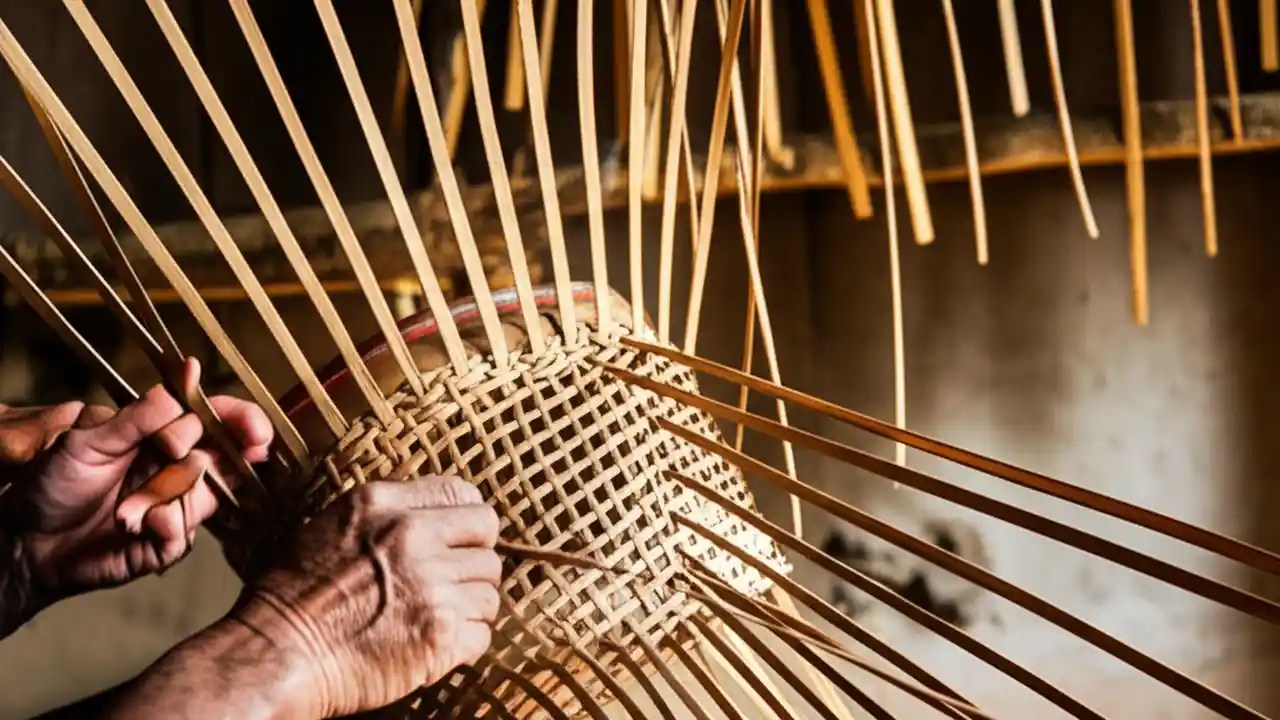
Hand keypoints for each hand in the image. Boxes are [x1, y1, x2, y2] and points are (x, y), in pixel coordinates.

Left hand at [0, 358, 271, 602]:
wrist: (26, 540)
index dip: (244, 423)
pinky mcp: (165, 544)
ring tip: (126, 506)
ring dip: (167, 495)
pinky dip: (164, 528)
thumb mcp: (91, 441)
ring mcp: (175, 507)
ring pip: (205, 496)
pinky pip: (184, 535)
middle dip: (207, 456)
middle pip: (225, 458)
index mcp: (165, 438)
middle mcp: (177, 471)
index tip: (254, 430)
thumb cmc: (53, 485)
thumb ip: (143, 413)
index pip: (220, 422)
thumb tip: (190, 370)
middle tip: (172, 451)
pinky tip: (137, 525)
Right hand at [232, 476, 501, 717]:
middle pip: (486, 537)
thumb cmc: (290, 597)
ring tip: (439, 617)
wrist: (276, 656)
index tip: (459, 539)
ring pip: (489, 589)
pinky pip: (482, 633)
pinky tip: (439, 645)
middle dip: (474, 560)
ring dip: (471, 605)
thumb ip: (385, 516)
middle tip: (454, 582)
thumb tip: (428, 518)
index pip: (463, 493)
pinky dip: (466, 643)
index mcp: (384, 504)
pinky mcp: (440, 634)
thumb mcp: (330, 526)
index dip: (466, 520)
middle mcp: (414, 537)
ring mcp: (432, 586)